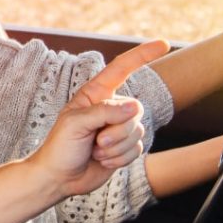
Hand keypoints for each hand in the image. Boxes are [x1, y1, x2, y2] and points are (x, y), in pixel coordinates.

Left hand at [31, 40, 169, 197]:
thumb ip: (105, 112)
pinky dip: (120, 159)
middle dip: (118, 131)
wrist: (59, 177)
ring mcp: (119, 128)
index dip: (142, 55)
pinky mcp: (125, 147)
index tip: (163, 44)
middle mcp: (110, 108)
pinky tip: (102, 160)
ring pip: (138, 133)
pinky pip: (137, 150)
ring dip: (116, 148)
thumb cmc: (60, 146)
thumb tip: (134, 107)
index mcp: (95, 94)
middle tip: (95, 141)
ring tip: (95, 151)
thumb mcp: (76, 124)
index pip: (122, 68)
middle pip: (135, 110)